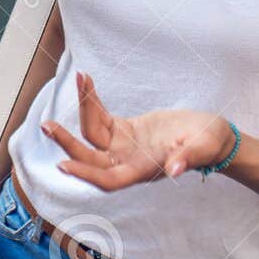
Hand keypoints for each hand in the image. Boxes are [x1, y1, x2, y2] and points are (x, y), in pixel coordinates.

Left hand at [42, 71, 235, 190]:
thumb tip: (174, 170)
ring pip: (92, 134)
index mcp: (143, 170)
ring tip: (80, 78)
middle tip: (46, 126)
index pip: (108, 179)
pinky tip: (86, 81)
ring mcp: (124, 147)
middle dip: (67, 142)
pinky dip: (93, 102)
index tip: (63, 165)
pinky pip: (102, 118)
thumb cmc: (211, 143)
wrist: (213, 136)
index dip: (85, 174)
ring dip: (82, 109)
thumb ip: (188, 158)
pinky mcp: (125, 131)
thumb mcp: (203, 147)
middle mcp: (128, 162)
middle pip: (90, 158)